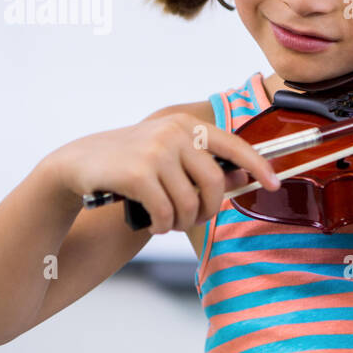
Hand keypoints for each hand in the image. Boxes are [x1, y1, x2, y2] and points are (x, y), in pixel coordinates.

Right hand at [47, 111, 280, 234]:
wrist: (78, 164)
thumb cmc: (131, 163)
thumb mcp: (169, 157)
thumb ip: (204, 166)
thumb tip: (243, 179)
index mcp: (186, 126)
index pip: (234, 145)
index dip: (258, 165)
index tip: (274, 184)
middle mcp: (174, 133)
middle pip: (213, 184)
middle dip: (206, 211)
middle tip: (192, 220)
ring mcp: (155, 150)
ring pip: (189, 203)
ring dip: (179, 222)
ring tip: (166, 222)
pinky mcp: (137, 173)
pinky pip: (165, 212)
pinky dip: (161, 226)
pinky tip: (153, 223)